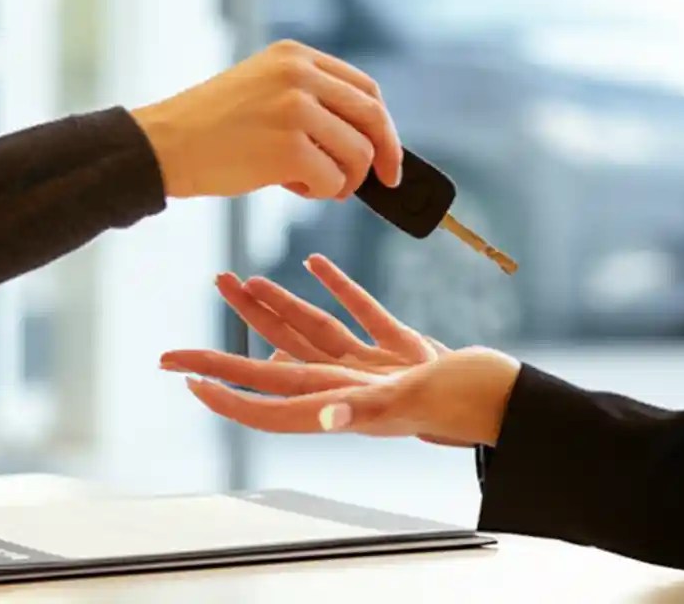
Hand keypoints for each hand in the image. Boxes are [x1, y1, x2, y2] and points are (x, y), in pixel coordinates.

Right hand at [131, 40, 401, 200]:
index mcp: (296, 56)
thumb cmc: (213, 129)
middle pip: (372, 118)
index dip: (384, 126)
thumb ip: (312, 101)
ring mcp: (295, 109)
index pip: (365, 88)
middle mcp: (299, 74)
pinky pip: (332, 180)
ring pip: (358, 154)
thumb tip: (368, 142)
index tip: (388, 154)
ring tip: (311, 183)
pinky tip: (291, 187)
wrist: (163, 146)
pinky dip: (320, 192)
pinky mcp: (288, 147)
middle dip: (384, 156)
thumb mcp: (264, 90)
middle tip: (380, 183)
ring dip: (342, 180)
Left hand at [160, 255, 521, 445]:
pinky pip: (356, 313)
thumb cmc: (461, 406)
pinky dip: (334, 288)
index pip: (266, 403)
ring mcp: (370, 368)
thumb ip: (365, 409)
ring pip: (307, 333)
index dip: (225, 394)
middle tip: (178, 346)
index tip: (186, 378)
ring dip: (271, 308)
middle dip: (225, 350)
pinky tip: (315, 266)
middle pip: (271, 364)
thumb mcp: (410, 402)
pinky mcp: (398, 348)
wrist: (505, 399)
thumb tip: (327, 417)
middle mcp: (344, 387)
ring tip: (237, 281)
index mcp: (337, 403)